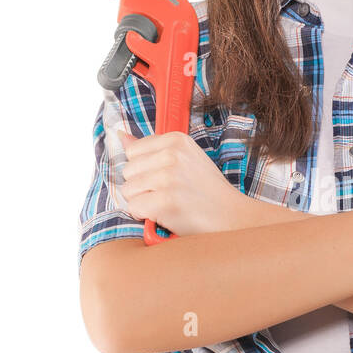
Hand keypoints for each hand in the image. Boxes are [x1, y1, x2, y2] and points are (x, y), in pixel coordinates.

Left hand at [118, 130, 254, 235]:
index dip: (144, 169)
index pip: (133, 151)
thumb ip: (152, 148)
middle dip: (142, 186)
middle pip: (127, 171)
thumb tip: (120, 135)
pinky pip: (134, 208)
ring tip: (167, 204)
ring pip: (128, 190)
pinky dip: (145, 216)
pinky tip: (165, 214)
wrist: (232, 216)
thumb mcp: (185, 159)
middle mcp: (172, 155)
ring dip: (143, 202)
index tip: (165, 177)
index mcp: (177, 139)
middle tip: (167, 193)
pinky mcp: (165, 201)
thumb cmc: (207, 190)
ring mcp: (168, 178)